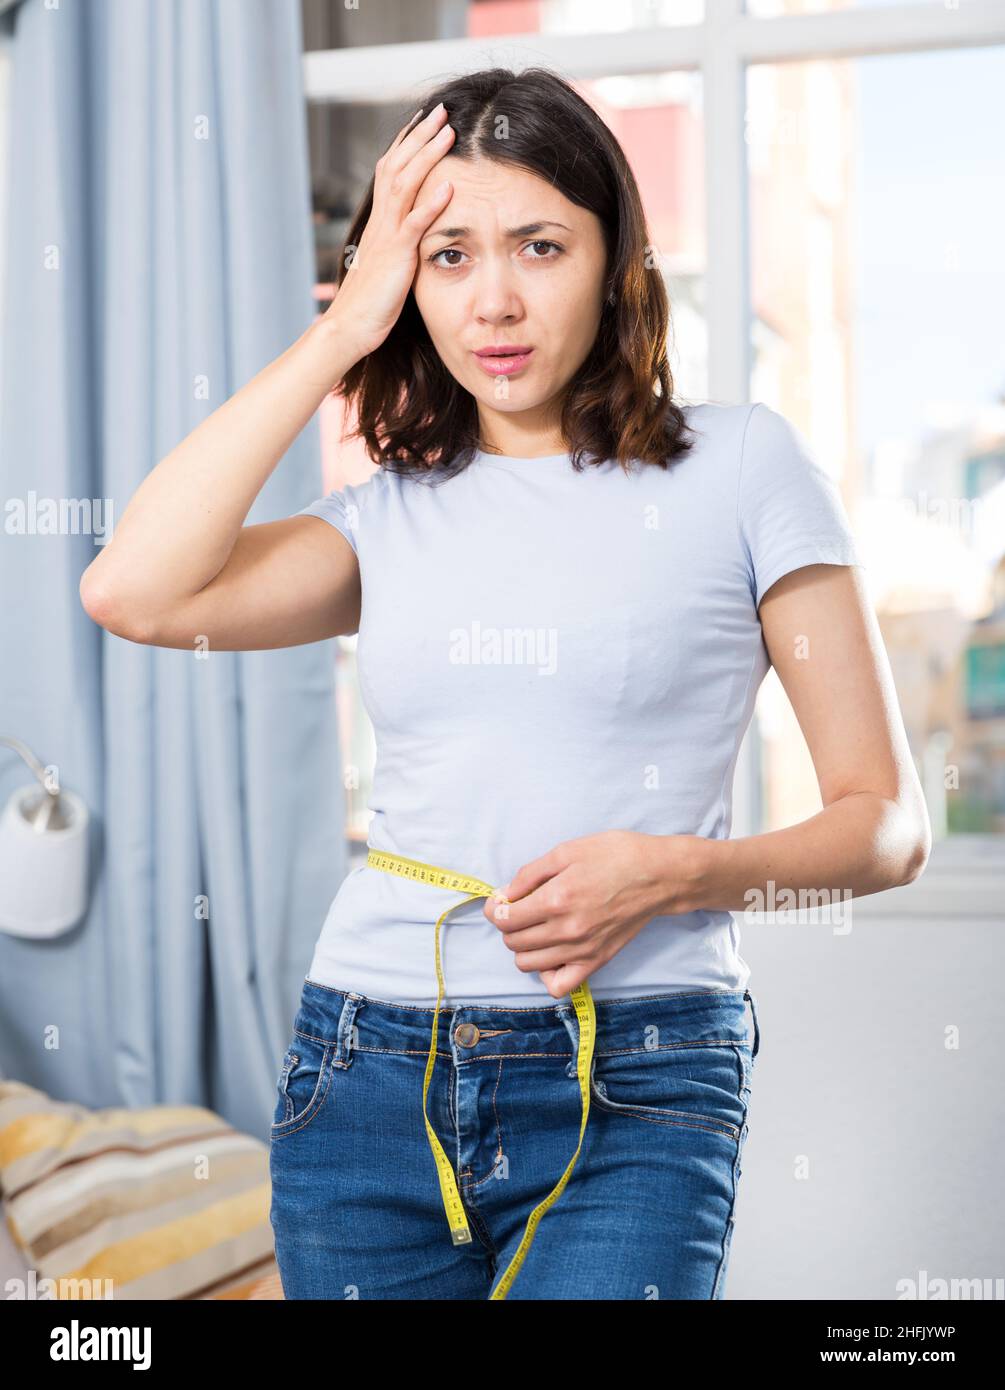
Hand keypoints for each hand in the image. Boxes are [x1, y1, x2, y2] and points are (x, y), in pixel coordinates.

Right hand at [324, 103, 454, 357]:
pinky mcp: (395, 257)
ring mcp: (386, 236)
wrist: (348, 326)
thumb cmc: (369, 302)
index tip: (426, 120)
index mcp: (379, 221)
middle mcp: (380, 221)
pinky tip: (449, 186)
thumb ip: (399, 244)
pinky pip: (413, 225)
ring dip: (428, 156)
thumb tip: (412, 235)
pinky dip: (431, 204)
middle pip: (398, 165)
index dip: (408, 143)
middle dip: (420, 135)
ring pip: (405, 184)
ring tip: (449, 133)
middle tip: (442, 109)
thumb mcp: (388, 265)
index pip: (392, 170)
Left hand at [482, 831, 705, 997]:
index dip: (496, 909)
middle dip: (509, 925)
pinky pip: (558, 985)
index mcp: (556, 899)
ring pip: (528, 964)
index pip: (505, 919)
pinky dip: (548, 973)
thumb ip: (530, 874)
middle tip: (522, 910)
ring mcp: (581, 950)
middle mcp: (566, 930)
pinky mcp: (596, 962)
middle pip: (513, 942)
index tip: (502, 901)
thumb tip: (505, 894)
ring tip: (536, 929)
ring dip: (523, 947)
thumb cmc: (614, 855)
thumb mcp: (567, 851)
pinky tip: (553, 953)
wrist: (658, 875)